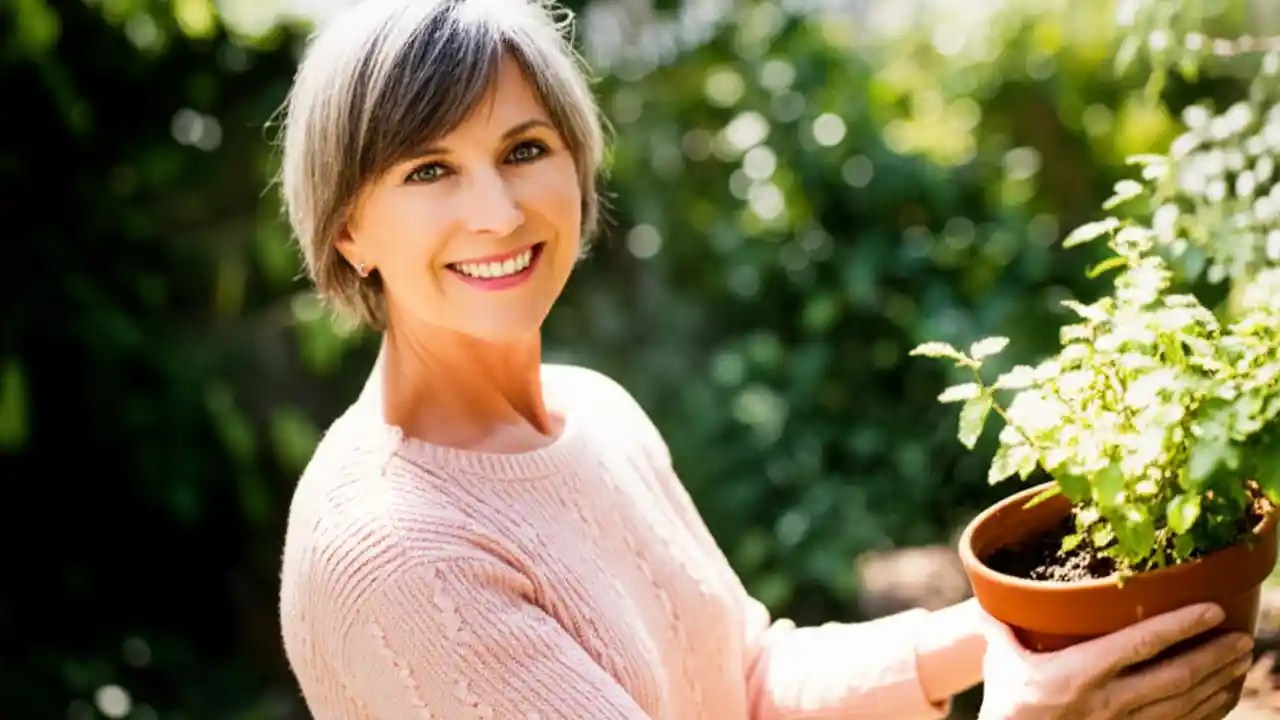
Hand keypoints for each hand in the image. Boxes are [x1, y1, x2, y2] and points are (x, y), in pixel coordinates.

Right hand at [978, 602, 1253, 718]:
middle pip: (1175, 676)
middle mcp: (1107, 702)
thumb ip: (1002, 622)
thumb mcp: (1001, 659)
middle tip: (1242, 634)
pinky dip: (1209, 710)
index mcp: (1078, 674)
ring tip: (1240, 658)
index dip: (1179, 626)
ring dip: (1218, 681)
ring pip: (1185, 704)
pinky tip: (1223, 694)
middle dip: (1214, 655)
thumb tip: (990, 583)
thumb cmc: (1006, 701)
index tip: (1211, 609)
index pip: (1140, 645)